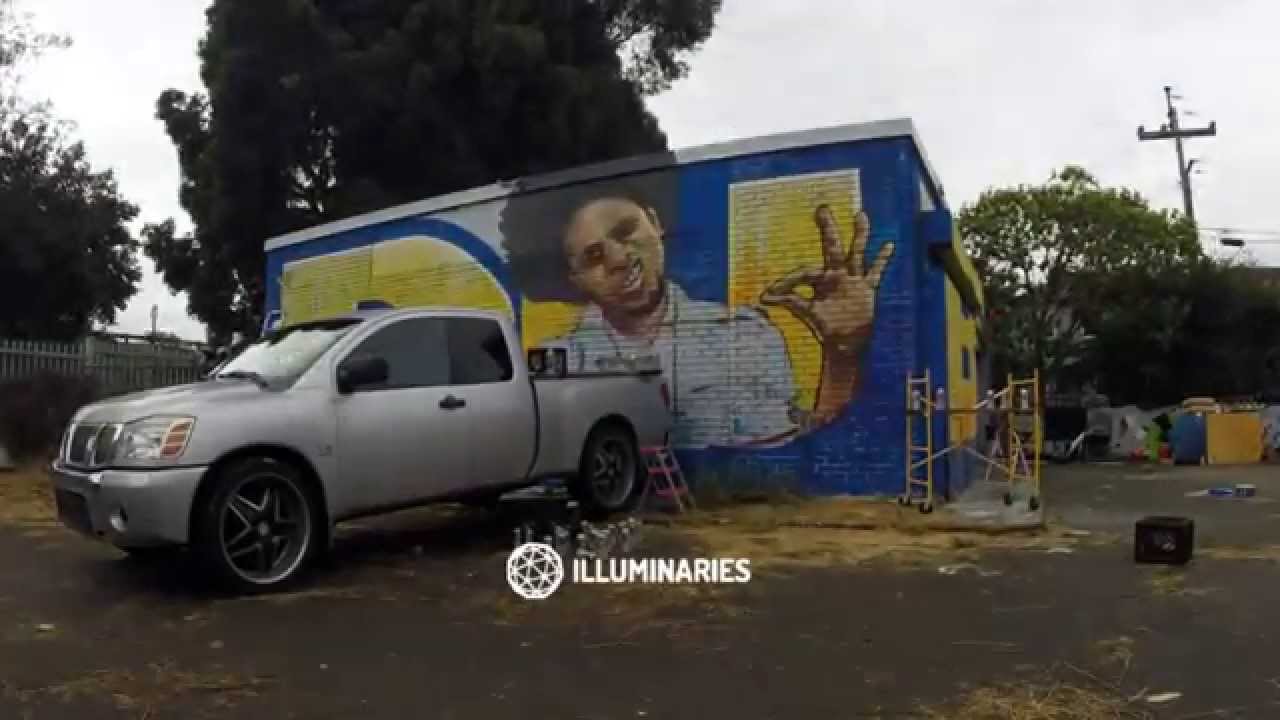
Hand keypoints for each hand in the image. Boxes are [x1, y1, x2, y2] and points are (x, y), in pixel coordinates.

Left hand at [760, 205, 893, 357]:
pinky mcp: (867, 289)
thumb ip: (789, 302)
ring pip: (856, 253)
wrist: (845, 343)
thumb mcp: (806, 312)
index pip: (804, 273)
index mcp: (820, 279)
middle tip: (822, 209)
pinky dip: (882, 260)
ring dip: (859, 235)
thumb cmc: (824, 326)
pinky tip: (889, 245)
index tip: (770, 293)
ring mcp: (853, 280)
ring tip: (860, 215)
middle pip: (832, 248)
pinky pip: (876, 272)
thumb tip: (763, 297)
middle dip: (827, 229)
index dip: (787, 281)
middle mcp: (837, 275)